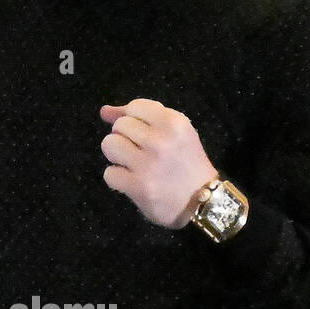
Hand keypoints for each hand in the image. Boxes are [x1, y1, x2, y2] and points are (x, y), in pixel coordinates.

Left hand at [100, 99, 217, 228]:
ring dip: (117, 155)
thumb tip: (105, 111)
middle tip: (142, 152)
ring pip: (109, 144)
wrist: (204, 201)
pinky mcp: (138, 186)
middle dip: (125, 137)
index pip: (135, 107)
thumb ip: (141, 117)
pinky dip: (117, 179)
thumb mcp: (174, 133)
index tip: (145, 133)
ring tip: (133, 164)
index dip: (135, 120)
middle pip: (119, 125)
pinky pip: (109, 173)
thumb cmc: (186, 163)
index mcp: (175, 122)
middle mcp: (162, 140)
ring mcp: (149, 164)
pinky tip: (132, 181)